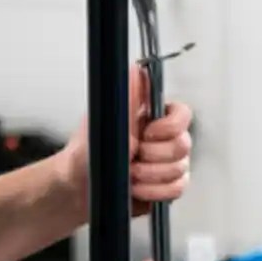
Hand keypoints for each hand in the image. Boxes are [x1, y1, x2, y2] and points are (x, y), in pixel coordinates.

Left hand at [57, 64, 194, 219]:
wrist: (77, 189)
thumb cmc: (85, 153)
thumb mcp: (104, 120)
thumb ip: (127, 97)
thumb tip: (138, 69)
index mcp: (152, 118)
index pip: (182, 114)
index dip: (170, 127)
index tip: (147, 133)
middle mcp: (164, 139)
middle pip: (184, 145)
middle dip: (153, 155)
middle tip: (132, 156)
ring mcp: (167, 164)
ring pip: (180, 169)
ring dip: (149, 175)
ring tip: (128, 174)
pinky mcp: (167, 186)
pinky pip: (176, 189)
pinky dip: (153, 191)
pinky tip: (136, 188)